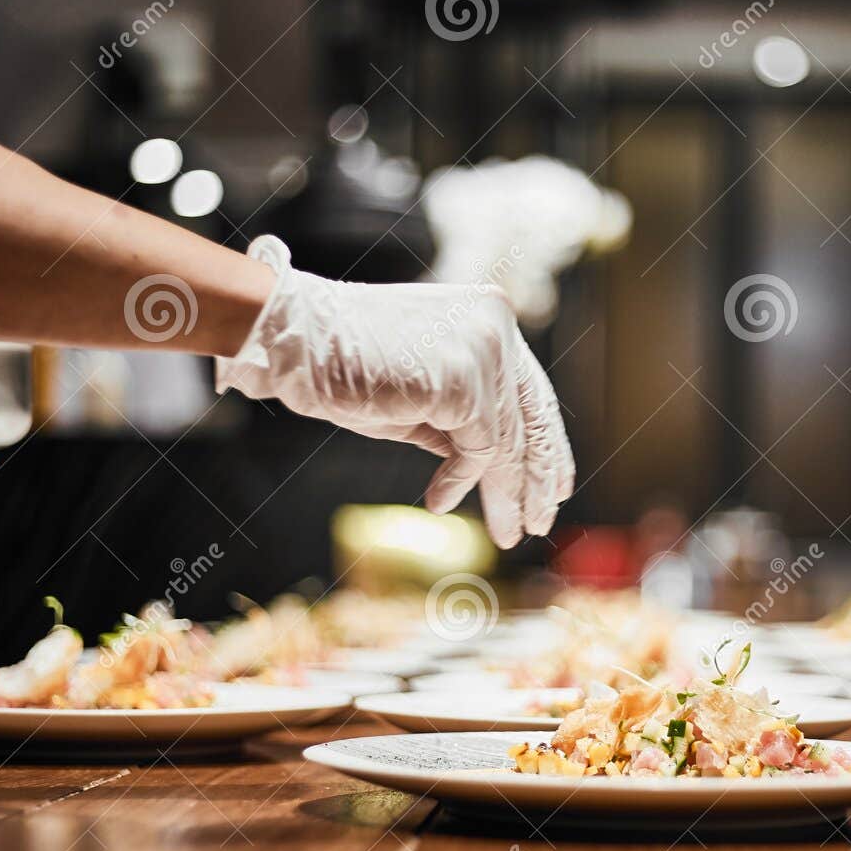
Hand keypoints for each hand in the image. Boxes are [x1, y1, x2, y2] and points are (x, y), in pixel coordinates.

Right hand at [216, 235, 573, 547]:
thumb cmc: (346, 365)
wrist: (294, 339)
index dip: (546, 445)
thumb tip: (490, 465)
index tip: (555, 488)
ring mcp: (485, 350)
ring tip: (509, 533)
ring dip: (507, 493)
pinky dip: (462, 480)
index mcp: (491, 318)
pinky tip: (437, 502)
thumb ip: (460, 421)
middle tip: (539, 524)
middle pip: (532, 418)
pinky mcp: (465, 381)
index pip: (533, 392)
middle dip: (536, 478)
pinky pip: (478, 448)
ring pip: (509, 439)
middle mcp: (497, 327)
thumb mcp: (421, 396)